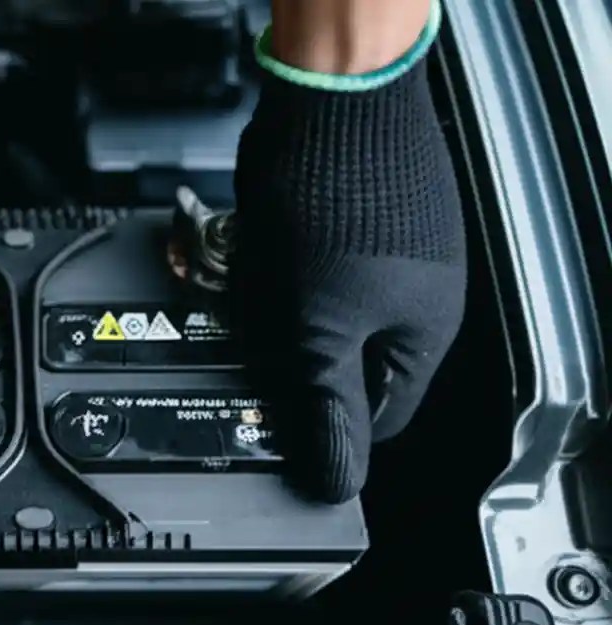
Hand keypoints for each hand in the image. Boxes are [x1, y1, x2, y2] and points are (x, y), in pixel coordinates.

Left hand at [230, 61, 465, 502]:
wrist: (329, 99)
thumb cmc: (340, 204)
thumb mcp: (322, 328)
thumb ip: (325, 406)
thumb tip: (334, 480)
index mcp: (419, 337)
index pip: (373, 421)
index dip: (325, 434)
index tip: (275, 434)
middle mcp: (405, 301)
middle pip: (339, 370)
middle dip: (291, 368)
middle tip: (250, 355)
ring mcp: (373, 260)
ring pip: (313, 323)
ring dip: (274, 322)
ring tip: (249, 300)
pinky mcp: (339, 227)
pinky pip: (300, 277)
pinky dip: (270, 280)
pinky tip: (248, 266)